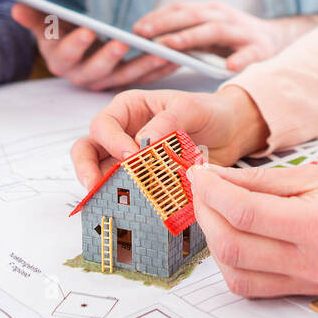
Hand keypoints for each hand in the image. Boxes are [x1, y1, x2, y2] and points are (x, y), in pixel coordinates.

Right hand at [11, 3, 177, 90]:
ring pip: (128, 75)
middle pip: (98, 70)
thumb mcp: (46, 21)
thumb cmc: (62, 30)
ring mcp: (108, 81)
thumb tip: (15, 6)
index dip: (76, 42)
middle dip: (111, 56)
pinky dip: (162, 68)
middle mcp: (84, 77)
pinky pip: (146, 76)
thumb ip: (33, 15)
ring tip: (161, 49)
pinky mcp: (128, 81)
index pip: (67, 54)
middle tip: (124, 42)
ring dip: (145, 64)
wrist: (78, 45)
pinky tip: (177, 55)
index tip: (88, 29)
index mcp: (61, 63)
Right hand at [70, 85, 268, 188]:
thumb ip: (168, 121)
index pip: (104, 124)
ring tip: (109, 201)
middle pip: (87, 149)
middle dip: (85, 168)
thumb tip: (144, 140)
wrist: (231, 133)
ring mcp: (128, 159)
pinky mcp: (142, 180)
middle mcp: (122, 133)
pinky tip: (131, 210)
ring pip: (100, 173)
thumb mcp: (190, 108)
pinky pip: (124, 191)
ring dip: (101, 188)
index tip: (130, 156)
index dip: (111, 141)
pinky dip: (124, 200)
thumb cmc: (208, 111)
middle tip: (93, 185)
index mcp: (129, 108)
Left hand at [133, 1, 289, 71]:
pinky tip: (229, 66)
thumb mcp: (208, 33)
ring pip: (215, 30)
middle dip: (166, 24)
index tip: (136, 29)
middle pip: (192, 16)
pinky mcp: (260, 48)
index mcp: (209, 12)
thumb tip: (149, 44)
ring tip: (171, 46)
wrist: (278, 40)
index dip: (157, 17)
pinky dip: (241, 58)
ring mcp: (242, 31)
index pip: (180, 9)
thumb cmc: (233, 40)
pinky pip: (250, 53)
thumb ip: (185, 36)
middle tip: (143, 35)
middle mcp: (224, 16)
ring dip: (192, 37)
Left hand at [186, 163, 317, 297]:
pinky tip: (233, 234)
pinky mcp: (307, 290)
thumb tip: (216, 177)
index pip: (244, 214)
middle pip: (233, 248)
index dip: (211, 192)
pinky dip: (232, 262)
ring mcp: (309, 281)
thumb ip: (260, 181)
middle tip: (200, 189)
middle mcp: (313, 261)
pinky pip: (253, 286)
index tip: (197, 174)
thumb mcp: (314, 172)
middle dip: (205, 215)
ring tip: (213, 210)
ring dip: (213, 241)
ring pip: (236, 274)